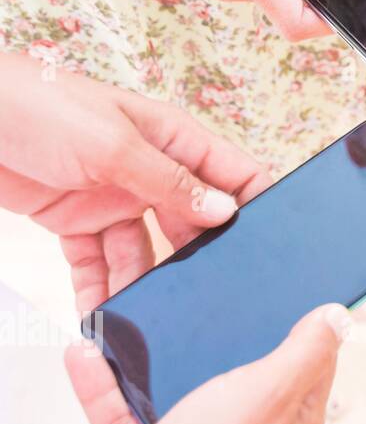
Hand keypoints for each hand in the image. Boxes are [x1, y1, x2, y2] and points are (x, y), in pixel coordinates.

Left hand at [0, 54, 270, 311]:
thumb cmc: (40, 106)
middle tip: (208, 294)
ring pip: (144, 251)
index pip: (232, 172)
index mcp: (172, 139)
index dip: (255, 203)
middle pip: (193, 221)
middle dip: (200, 258)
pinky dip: (99, 288)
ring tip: (148, 317)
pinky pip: (97, 262)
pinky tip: (103, 313)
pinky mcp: (77, 219)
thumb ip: (169, 182)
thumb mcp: (114, 145)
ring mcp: (115, 197)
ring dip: (144, 283)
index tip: (267, 244)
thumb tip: (224, 211)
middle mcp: (151, 169)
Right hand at [64, 304, 347, 423]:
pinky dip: (107, 384)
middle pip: (241, 370)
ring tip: (140, 318)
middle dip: (219, 332)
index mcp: (289, 422)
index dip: (302, 326)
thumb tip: (337, 319)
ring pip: (177, 387)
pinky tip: (90, 354)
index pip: (310, 365)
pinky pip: (125, 410)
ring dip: (153, 356)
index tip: (288, 291)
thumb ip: (303, 354)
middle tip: (205, 292)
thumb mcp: (269, 394)